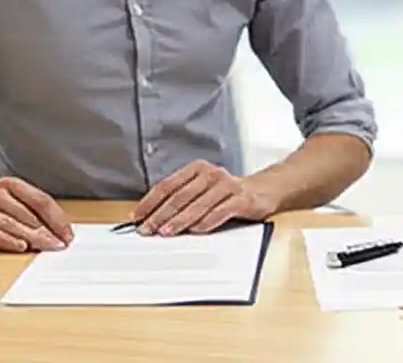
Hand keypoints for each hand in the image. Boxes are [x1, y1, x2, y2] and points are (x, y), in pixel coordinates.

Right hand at [0, 177, 72, 252]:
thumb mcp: (6, 198)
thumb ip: (28, 211)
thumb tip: (55, 231)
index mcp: (10, 185)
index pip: (41, 200)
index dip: (57, 218)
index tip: (68, 234)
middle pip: (28, 214)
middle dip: (47, 232)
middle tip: (60, 246)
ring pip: (11, 224)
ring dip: (32, 238)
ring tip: (46, 247)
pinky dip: (7, 240)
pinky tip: (19, 247)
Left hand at [132, 159, 277, 235]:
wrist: (265, 189)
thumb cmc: (228, 193)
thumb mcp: (204, 190)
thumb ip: (183, 199)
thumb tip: (153, 218)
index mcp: (197, 169)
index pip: (167, 186)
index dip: (150, 202)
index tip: (137, 217)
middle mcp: (211, 174)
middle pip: (180, 196)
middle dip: (160, 215)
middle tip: (147, 230)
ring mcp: (227, 185)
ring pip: (198, 205)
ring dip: (180, 221)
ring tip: (166, 233)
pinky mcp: (242, 199)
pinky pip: (221, 211)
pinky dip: (207, 221)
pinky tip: (196, 230)